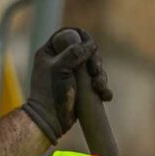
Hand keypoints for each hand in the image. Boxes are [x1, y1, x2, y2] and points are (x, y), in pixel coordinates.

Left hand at [21, 27, 111, 143]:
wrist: (50, 121)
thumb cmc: (50, 93)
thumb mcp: (60, 68)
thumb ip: (74, 52)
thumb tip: (90, 43)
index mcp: (51, 52)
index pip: (70, 34)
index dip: (82, 38)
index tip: (89, 48)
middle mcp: (62, 61)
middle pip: (87, 50)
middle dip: (95, 60)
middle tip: (95, 72)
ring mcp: (73, 75)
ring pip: (94, 67)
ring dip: (101, 77)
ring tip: (99, 88)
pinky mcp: (82, 88)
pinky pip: (97, 82)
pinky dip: (103, 88)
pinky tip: (104, 96)